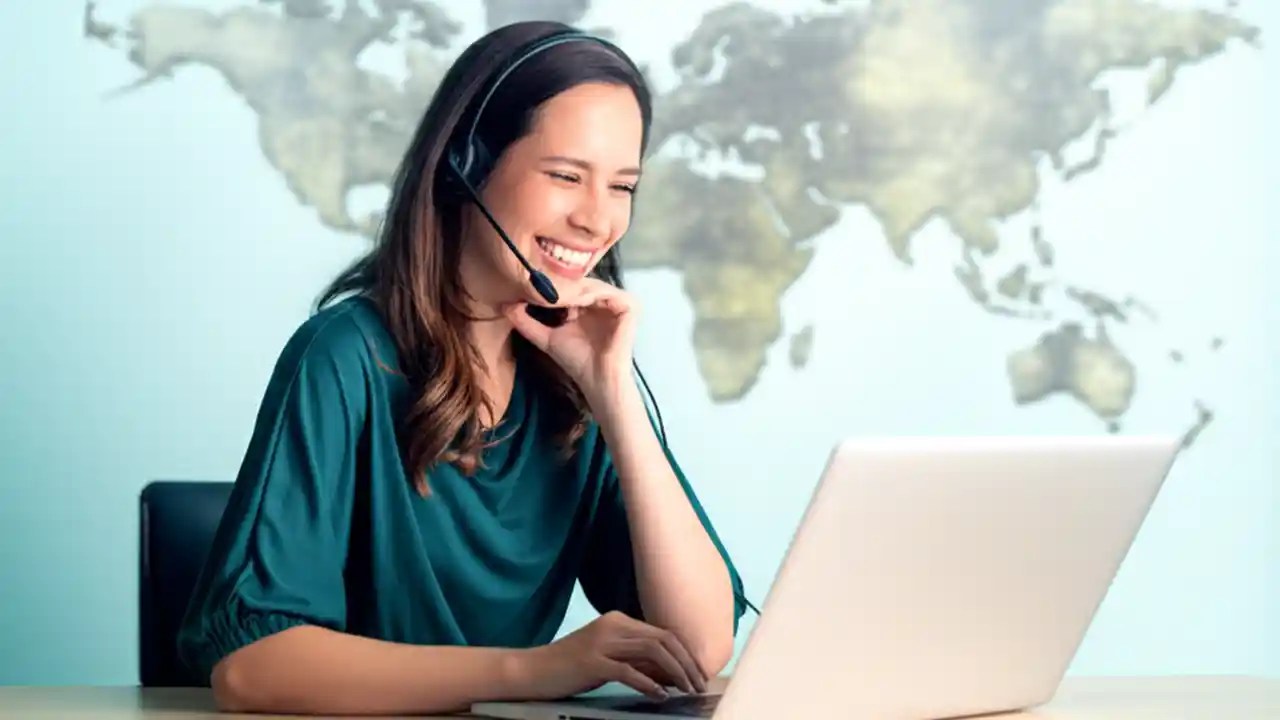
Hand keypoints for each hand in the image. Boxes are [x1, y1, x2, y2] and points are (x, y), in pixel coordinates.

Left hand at [503, 279, 636, 398]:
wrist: (597, 379)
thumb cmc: (576, 361)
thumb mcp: (545, 337)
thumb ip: (526, 322)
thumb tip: (504, 305)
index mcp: (587, 304)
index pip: (570, 285)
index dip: (552, 284)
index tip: (532, 283)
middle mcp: (604, 300)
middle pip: (582, 281)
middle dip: (563, 283)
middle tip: (544, 282)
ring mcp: (618, 301)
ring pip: (593, 284)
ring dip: (576, 288)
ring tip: (559, 293)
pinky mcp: (629, 306)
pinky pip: (608, 292)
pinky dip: (593, 294)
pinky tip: (578, 300)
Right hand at [511, 611, 707, 701]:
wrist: (531, 671)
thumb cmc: (569, 668)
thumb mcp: (606, 657)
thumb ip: (634, 659)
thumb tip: (669, 674)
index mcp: (618, 620)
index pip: (663, 633)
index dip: (686, 653)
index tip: (698, 673)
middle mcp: (613, 625)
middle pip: (663, 640)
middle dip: (687, 663)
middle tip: (700, 684)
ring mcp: (602, 642)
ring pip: (652, 652)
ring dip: (675, 672)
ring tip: (687, 690)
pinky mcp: (591, 662)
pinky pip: (629, 671)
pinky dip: (649, 683)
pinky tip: (660, 695)